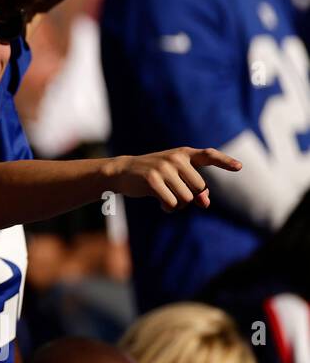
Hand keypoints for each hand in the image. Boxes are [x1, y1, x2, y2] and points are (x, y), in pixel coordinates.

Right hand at [104, 147, 240, 210]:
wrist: (123, 171)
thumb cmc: (154, 174)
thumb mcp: (175, 178)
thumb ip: (194, 188)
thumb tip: (205, 203)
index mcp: (184, 154)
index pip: (209, 155)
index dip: (225, 162)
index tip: (239, 167)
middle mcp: (176, 158)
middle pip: (199, 188)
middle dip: (190, 197)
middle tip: (175, 195)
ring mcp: (164, 167)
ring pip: (186, 198)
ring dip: (178, 205)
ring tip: (166, 199)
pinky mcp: (152, 179)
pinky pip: (172, 203)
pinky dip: (168, 208)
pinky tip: (161, 204)